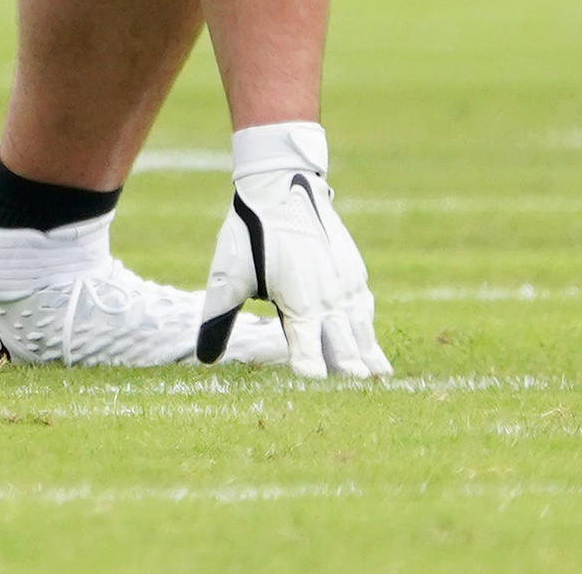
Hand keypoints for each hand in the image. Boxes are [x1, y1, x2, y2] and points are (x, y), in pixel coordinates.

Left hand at [197, 120, 390, 377]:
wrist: (283, 181)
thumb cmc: (251, 230)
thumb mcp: (228, 275)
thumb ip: (218, 319)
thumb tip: (204, 359)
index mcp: (300, 303)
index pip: (307, 351)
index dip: (310, 371)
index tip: (315, 389)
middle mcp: (329, 298)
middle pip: (344, 347)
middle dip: (349, 372)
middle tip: (359, 399)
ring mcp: (346, 283)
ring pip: (360, 328)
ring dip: (367, 354)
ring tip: (378, 378)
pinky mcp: (353, 269)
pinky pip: (364, 306)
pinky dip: (368, 327)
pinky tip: (368, 337)